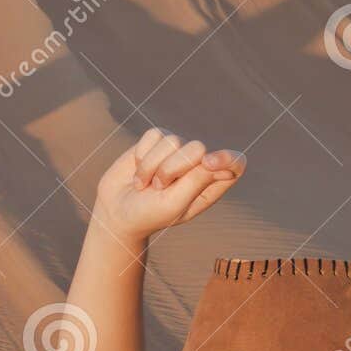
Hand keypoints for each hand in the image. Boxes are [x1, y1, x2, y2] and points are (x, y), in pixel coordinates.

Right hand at [93, 127, 244, 242]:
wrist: (116, 212)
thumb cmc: (148, 214)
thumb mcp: (174, 205)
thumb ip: (196, 181)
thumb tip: (213, 156)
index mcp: (211, 185)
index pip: (235, 163)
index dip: (225, 157)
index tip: (207, 162)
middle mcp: (198, 165)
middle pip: (197, 147)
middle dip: (172, 168)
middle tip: (159, 189)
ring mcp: (177, 151)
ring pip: (172, 140)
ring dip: (152, 166)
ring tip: (145, 185)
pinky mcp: (157, 142)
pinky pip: (153, 135)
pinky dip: (141, 156)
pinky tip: (138, 172)